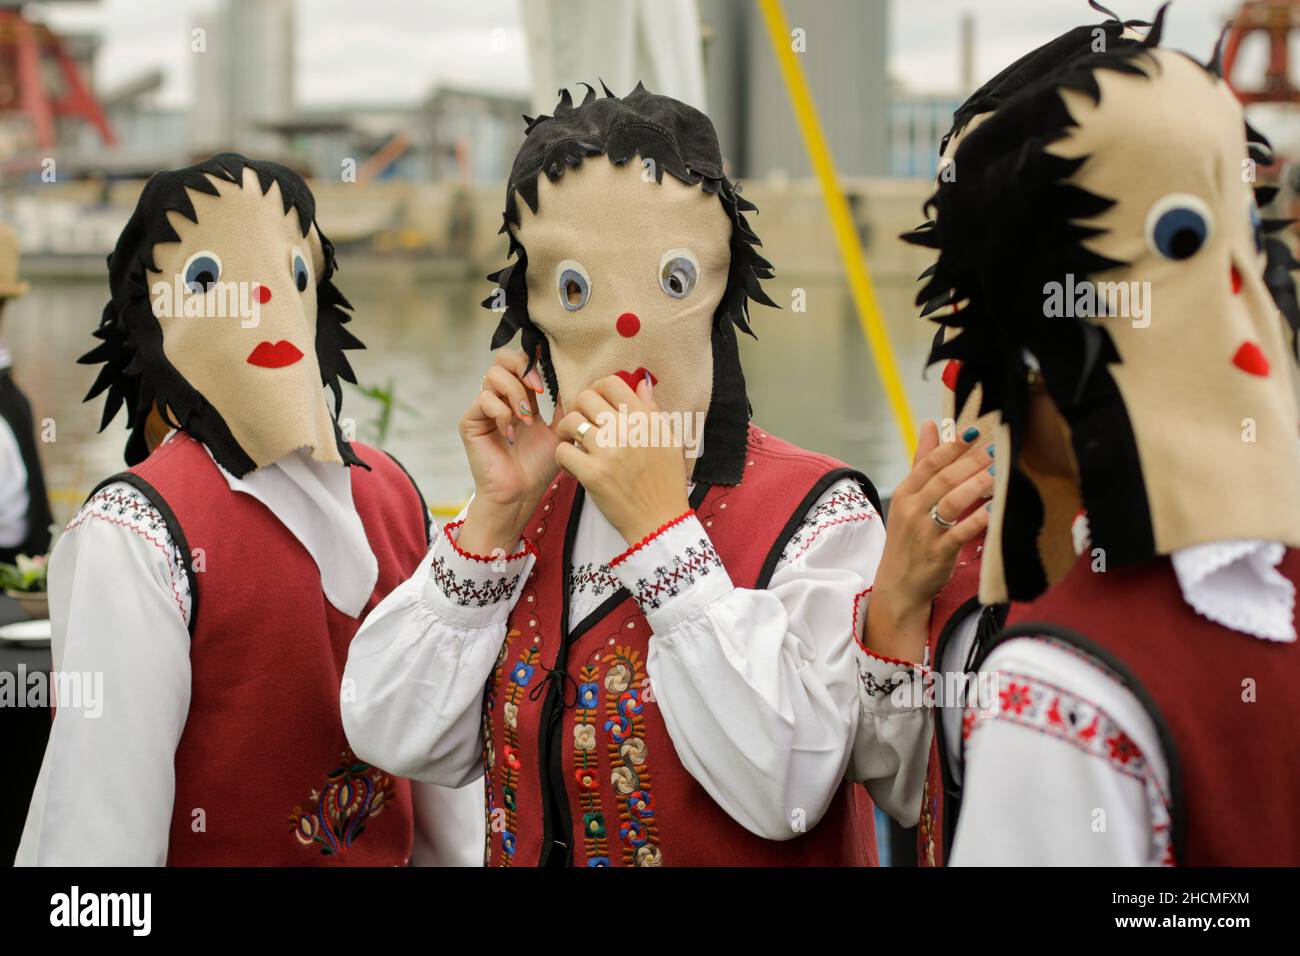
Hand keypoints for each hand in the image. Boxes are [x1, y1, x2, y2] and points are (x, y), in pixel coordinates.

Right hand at [457, 349, 561, 553]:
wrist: (520, 494)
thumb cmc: (539, 467)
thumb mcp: (559, 430)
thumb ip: (564, 404)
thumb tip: (577, 378)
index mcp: (521, 397)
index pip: (521, 363)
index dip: (534, 360)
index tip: (550, 370)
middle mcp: (500, 398)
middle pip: (502, 358)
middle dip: (523, 368)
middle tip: (540, 390)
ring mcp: (484, 409)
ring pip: (492, 375)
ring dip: (516, 394)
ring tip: (527, 419)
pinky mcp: (470, 421)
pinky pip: (484, 399)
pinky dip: (502, 413)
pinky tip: (510, 433)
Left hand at [553, 374, 690, 545]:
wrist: (660, 522)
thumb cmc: (666, 482)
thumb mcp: (669, 441)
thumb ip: (652, 410)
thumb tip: (642, 382)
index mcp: (645, 420)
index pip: (612, 383)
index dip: (598, 388)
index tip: (595, 403)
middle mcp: (626, 431)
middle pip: (585, 398)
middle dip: (578, 408)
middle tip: (580, 424)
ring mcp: (608, 452)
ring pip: (570, 422)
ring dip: (566, 432)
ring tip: (572, 443)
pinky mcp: (592, 474)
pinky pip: (563, 451)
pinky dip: (563, 457)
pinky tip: (572, 465)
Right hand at [864, 420, 991, 663]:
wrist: (899, 584)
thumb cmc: (909, 537)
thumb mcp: (909, 498)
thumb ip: (922, 461)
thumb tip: (930, 424)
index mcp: (905, 493)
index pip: (928, 464)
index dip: (951, 447)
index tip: (973, 433)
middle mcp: (912, 510)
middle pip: (943, 480)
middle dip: (970, 464)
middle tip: (994, 451)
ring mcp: (925, 532)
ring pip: (952, 502)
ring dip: (976, 486)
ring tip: (997, 474)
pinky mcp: (939, 553)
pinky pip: (961, 532)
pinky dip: (978, 520)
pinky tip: (994, 510)